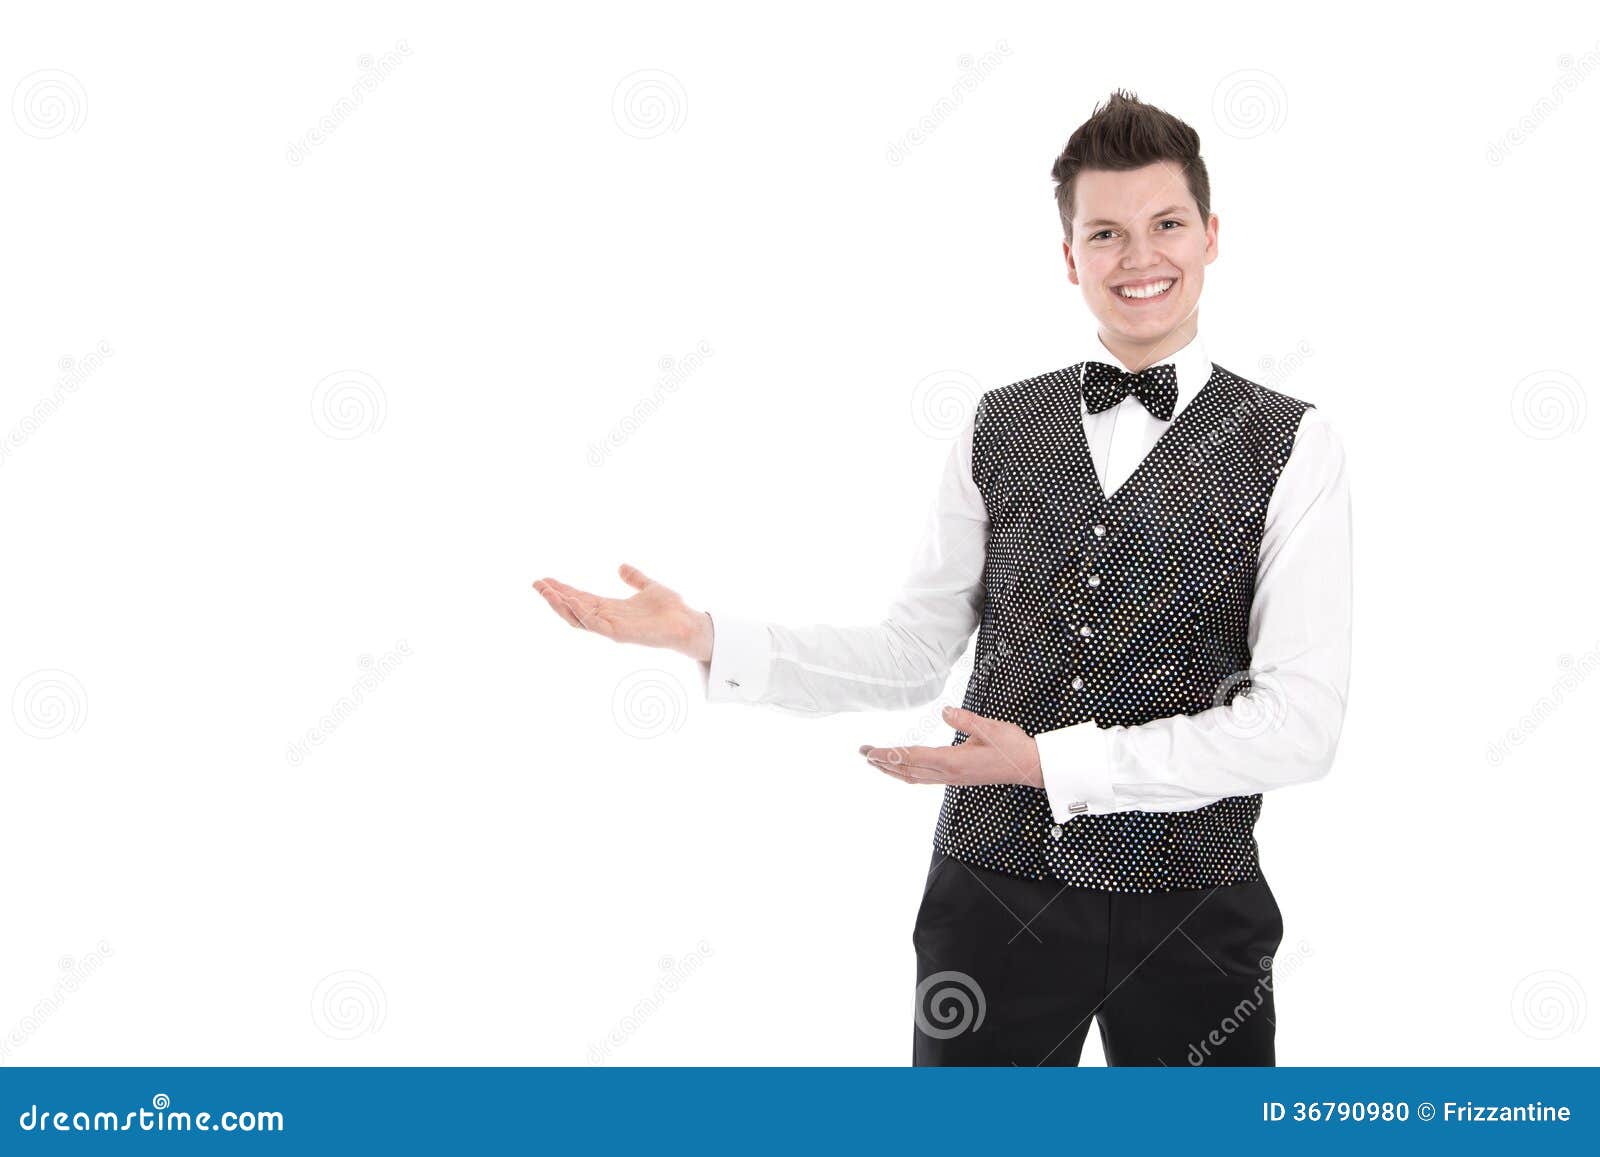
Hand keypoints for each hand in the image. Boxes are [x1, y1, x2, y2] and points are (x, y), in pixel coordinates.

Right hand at [533, 564, 712, 660]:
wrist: (688, 623)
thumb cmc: (671, 609)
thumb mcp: (649, 587)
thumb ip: (635, 578)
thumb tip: (621, 567)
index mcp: (611, 609)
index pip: (580, 598)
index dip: (563, 590)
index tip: (544, 580)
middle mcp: (608, 619)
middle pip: (573, 609)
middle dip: (554, 597)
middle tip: (536, 584)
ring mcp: (612, 628)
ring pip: (578, 618)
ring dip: (561, 605)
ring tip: (546, 591)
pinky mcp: (621, 634)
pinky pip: (595, 625)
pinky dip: (582, 615)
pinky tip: (571, 602)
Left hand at [860, 706, 1042, 787]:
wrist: (1030, 768)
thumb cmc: (1012, 747)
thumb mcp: (992, 729)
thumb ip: (967, 720)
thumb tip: (944, 711)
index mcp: (953, 762)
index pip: (912, 757)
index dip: (888, 754)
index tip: (869, 751)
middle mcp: (948, 774)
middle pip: (906, 770)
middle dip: (882, 761)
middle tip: (862, 752)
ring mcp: (951, 778)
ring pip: (912, 777)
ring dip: (892, 769)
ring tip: (874, 761)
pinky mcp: (956, 778)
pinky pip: (923, 778)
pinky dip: (906, 772)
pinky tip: (901, 768)